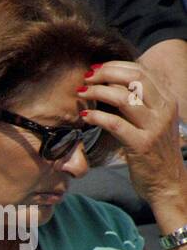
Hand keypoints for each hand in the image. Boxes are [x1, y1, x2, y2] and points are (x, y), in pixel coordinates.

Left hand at [81, 62, 186, 210]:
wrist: (167, 183)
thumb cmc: (154, 153)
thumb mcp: (152, 122)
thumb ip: (138, 104)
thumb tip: (112, 85)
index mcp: (166, 101)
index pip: (141, 71)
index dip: (115, 66)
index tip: (96, 69)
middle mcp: (163, 109)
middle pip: (134, 77)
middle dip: (106, 73)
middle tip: (86, 77)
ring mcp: (154, 126)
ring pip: (124, 97)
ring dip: (98, 91)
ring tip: (82, 93)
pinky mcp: (142, 144)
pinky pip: (116, 124)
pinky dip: (97, 116)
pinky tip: (85, 116)